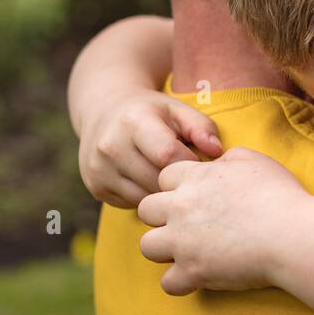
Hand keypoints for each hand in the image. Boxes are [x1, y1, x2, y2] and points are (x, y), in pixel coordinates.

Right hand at [78, 89, 222, 207]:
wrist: (104, 111)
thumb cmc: (150, 112)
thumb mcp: (177, 110)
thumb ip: (201, 127)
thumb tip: (217, 151)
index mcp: (133, 123)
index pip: (168, 155)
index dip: (190, 162)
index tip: (199, 161)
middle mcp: (110, 146)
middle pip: (156, 180)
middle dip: (178, 181)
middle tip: (188, 174)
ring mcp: (100, 169)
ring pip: (145, 198)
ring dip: (163, 193)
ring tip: (170, 177)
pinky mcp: (96, 187)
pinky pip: (132, 204)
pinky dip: (146, 197)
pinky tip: (151, 181)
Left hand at [138, 147, 309, 295]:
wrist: (292, 234)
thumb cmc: (280, 195)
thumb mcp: (255, 161)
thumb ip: (228, 158)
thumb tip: (218, 161)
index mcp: (194, 178)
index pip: (164, 177)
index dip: (179, 187)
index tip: (197, 198)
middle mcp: (181, 208)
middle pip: (146, 210)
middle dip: (162, 217)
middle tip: (188, 225)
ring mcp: (183, 242)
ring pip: (147, 246)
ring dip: (165, 250)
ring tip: (189, 252)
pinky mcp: (193, 271)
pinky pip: (168, 283)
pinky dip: (182, 282)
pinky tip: (199, 277)